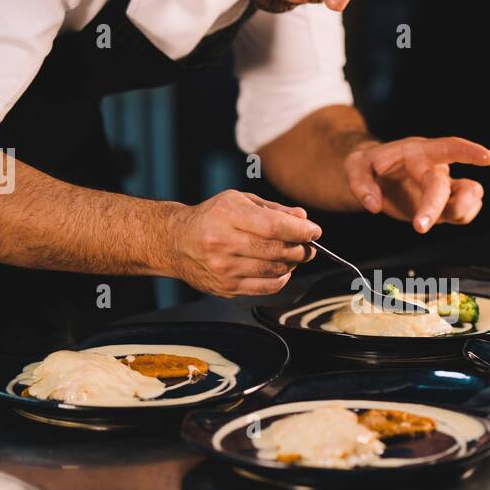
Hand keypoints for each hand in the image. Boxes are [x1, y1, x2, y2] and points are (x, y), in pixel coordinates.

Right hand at [169, 190, 319, 296]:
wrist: (175, 242)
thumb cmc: (211, 217)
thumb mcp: (239, 201)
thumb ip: (273, 210)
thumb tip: (303, 219)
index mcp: (227, 215)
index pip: (274, 226)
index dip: (300, 231)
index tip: (314, 231)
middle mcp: (223, 242)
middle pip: (276, 250)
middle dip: (300, 248)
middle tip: (308, 246)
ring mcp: (223, 268)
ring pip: (273, 270)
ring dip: (292, 264)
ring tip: (294, 255)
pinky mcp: (225, 287)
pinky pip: (264, 287)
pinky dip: (280, 279)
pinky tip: (282, 270)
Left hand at [344, 135, 489, 231]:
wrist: (376, 175)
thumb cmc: (369, 164)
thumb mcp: (355, 166)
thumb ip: (360, 183)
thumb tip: (373, 204)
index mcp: (418, 152)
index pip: (448, 147)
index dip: (469, 152)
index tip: (488, 158)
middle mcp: (436, 168)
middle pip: (449, 185)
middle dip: (437, 206)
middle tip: (420, 226)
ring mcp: (443, 187)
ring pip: (470, 197)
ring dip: (461, 211)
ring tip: (439, 219)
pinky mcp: (444, 205)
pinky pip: (464, 213)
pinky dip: (461, 218)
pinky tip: (443, 219)